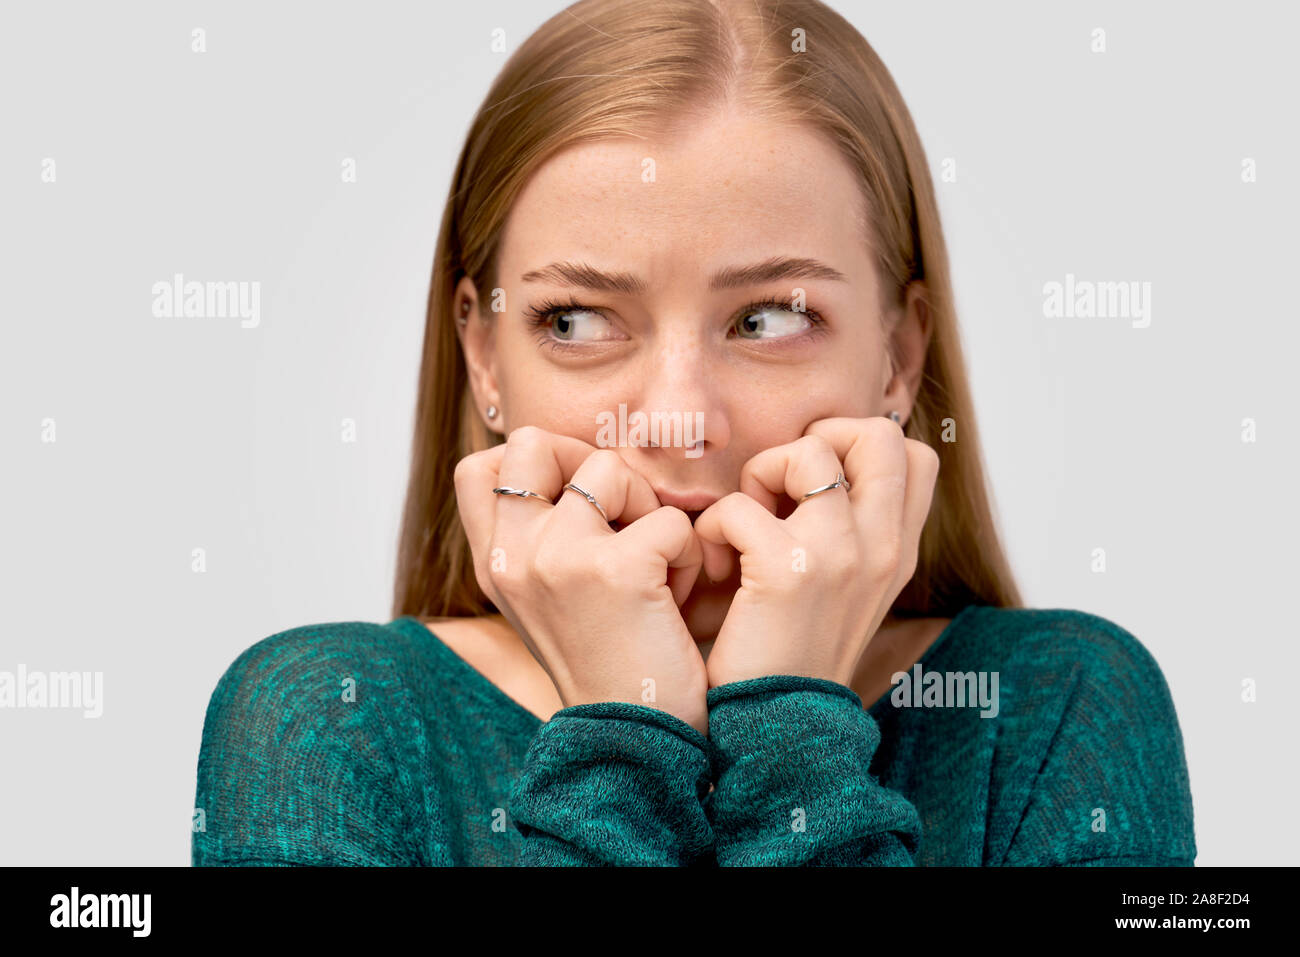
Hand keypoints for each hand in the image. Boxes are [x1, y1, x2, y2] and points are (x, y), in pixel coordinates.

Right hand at [453, 426, 710, 733]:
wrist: (635, 743)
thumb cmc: (608, 662)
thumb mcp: (548, 599)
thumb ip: (540, 536)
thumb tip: (573, 468)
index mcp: (493, 563)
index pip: (481, 467)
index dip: (536, 464)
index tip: (578, 503)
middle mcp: (512, 555)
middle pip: (533, 442)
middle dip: (591, 467)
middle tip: (623, 521)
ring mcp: (557, 558)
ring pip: (609, 467)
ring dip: (649, 508)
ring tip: (655, 567)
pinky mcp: (616, 571)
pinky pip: (670, 518)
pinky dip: (689, 553)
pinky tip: (678, 598)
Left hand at [692, 416, 939, 689]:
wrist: (777, 730)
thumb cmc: (793, 654)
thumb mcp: (849, 593)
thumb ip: (853, 535)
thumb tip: (822, 472)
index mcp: (899, 552)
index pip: (912, 454)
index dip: (858, 447)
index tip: (814, 484)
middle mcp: (883, 547)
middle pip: (878, 433)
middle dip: (818, 439)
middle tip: (781, 486)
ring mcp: (841, 555)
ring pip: (809, 452)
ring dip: (760, 475)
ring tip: (743, 525)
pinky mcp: (788, 570)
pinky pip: (740, 505)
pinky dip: (714, 527)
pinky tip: (714, 565)